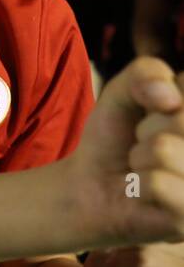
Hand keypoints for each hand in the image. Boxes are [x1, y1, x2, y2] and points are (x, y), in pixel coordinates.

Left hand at [70, 58, 183, 248]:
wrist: (91, 186)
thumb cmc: (116, 137)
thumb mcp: (124, 91)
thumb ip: (146, 72)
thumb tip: (170, 99)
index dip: (157, 97)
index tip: (156, 112)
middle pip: (179, 118)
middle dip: (146, 129)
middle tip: (145, 145)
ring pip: (164, 149)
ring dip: (140, 157)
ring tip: (145, 169)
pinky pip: (157, 182)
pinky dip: (138, 184)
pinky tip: (145, 194)